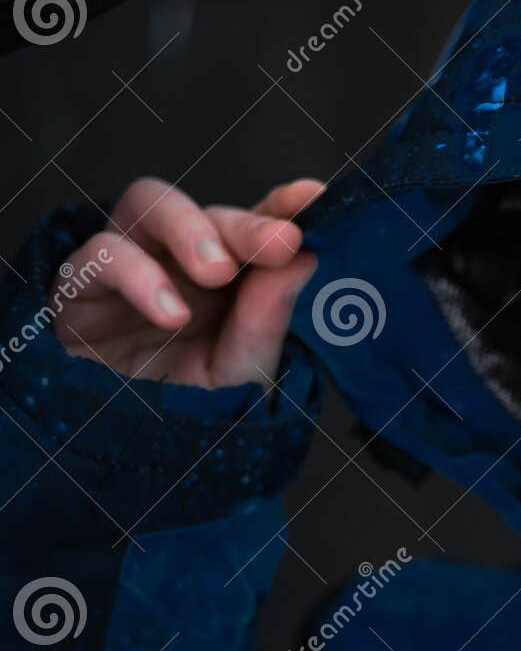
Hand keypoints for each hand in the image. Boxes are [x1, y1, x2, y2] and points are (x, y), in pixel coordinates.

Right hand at [51, 176, 324, 387]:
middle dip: (245, 223)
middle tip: (280, 243)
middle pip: (208, 211)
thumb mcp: (240, 371)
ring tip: (218, 274)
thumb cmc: (186, 405)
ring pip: (148, 203)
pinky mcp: (77, 286)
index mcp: (226, 276)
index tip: (314, 198)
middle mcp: (176, 260)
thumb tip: (303, 260)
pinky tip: (169, 313)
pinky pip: (97, 256)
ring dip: (190, 230)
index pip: (254, 226)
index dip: (282, 206)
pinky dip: (136, 275)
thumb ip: (265, 321)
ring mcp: (127, 264)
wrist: (122, 451)